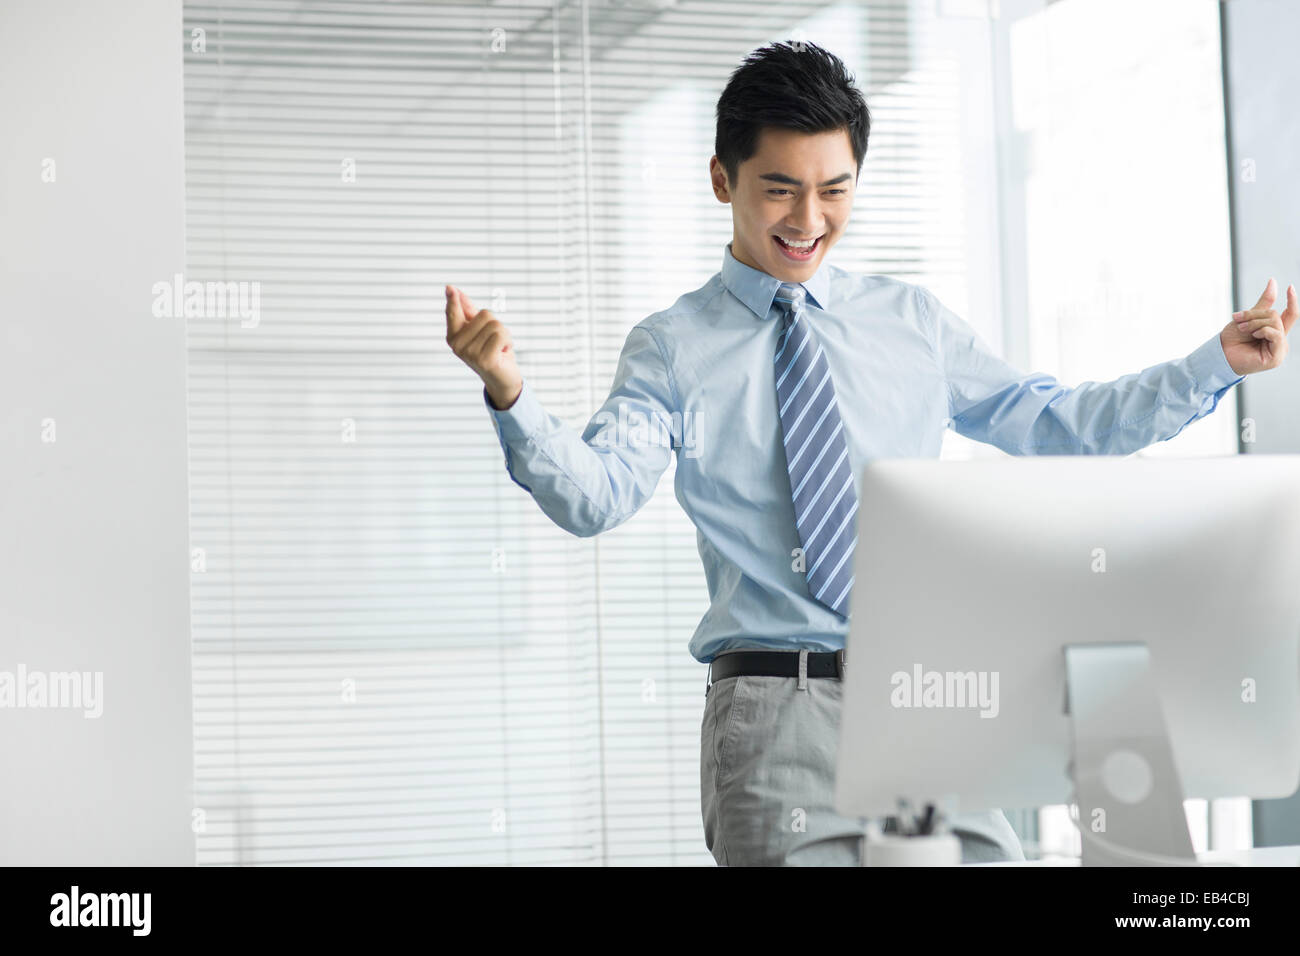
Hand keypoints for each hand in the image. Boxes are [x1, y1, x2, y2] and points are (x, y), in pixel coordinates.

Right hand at [445, 284, 522, 408]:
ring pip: (495, 325)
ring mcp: (469, 353)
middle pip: (485, 314)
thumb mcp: (479, 330)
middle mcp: (458, 345)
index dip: (453, 299)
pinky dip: (508, 342)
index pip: (453, 313)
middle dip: (496, 325)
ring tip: (499, 348)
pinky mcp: (484, 359)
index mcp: (453, 337)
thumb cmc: (491, 351)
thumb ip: (467, 311)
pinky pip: (502, 335)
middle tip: (494, 342)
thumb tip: (453, 290)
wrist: (502, 379)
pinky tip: (503, 353)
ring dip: (504, 335)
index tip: (450, 288)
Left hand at [1220, 278, 1297, 375]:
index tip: (1289, 287)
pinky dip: (1263, 331)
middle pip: (1276, 316)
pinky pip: (1276, 335)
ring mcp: (1279, 349)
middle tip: (1239, 321)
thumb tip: (1273, 281)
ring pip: (1275, 323)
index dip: (1292, 301)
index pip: (1290, 314)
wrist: (1219, 354)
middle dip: (1255, 315)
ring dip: (1255, 323)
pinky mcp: (1276, 357)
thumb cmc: (1231, 339)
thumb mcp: (1248, 317)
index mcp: (1274, 331)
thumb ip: (1264, 303)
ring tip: (1242, 329)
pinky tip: (1254, 335)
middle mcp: (1279, 340)